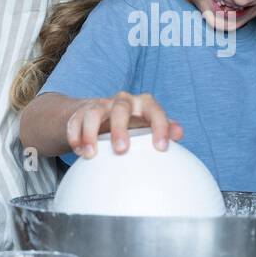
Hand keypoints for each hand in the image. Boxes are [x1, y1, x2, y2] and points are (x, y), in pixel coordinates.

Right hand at [66, 91, 182, 157]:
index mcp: (143, 104)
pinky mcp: (82, 111)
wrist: (104, 114)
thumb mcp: (150, 126)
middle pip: (120, 108)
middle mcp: (123, 101)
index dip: (160, 126)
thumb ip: (165, 129)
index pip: (155, 111)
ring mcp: (101, 105)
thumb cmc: (134, 124)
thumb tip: (180, 133)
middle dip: (120, 129)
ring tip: (90, 155)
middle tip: (121, 150)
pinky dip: (75, 136)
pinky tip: (79, 152)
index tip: (161, 148)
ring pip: (94, 113)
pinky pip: (75, 120)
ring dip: (90, 134)